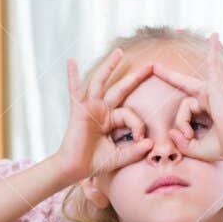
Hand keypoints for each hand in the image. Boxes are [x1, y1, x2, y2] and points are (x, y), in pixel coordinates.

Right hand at [54, 48, 154, 182]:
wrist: (74, 169)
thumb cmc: (94, 163)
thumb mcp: (119, 157)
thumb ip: (135, 151)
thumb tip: (151, 144)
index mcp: (111, 120)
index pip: (130, 114)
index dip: (138, 125)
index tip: (139, 139)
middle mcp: (102, 110)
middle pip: (120, 89)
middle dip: (135, 77)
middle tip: (151, 65)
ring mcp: (90, 108)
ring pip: (101, 82)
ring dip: (109, 66)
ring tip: (119, 52)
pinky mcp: (79, 110)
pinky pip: (74, 90)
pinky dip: (72, 75)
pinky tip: (71, 61)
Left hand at [150, 32, 222, 162]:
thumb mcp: (197, 148)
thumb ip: (182, 143)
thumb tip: (171, 133)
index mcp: (208, 109)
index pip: (187, 107)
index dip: (179, 112)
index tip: (169, 101)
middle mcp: (211, 97)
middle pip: (184, 104)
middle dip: (168, 76)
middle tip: (153, 66)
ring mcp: (214, 91)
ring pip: (185, 106)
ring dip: (184, 124)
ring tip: (189, 131)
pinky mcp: (217, 87)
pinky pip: (212, 65)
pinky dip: (213, 51)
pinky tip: (213, 35)